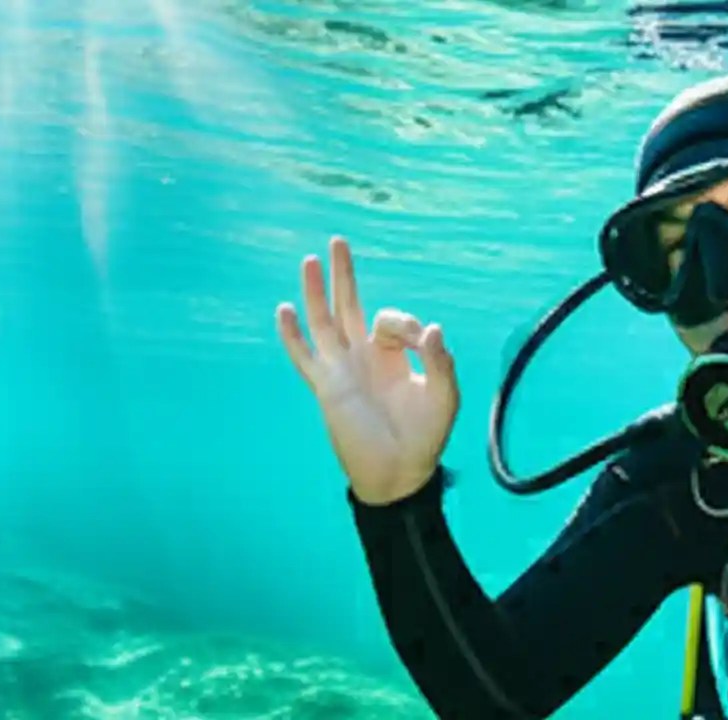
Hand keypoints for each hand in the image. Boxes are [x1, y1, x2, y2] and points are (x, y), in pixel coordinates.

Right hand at [276, 236, 459, 505]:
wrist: (398, 472)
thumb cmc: (425, 436)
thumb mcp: (443, 396)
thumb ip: (441, 362)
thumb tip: (434, 328)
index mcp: (394, 355)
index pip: (392, 320)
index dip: (407, 325)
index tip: (424, 343)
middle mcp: (364, 356)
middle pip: (349, 305)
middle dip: (345, 274)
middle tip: (339, 241)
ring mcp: (342, 369)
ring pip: (324, 321)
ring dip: (316, 291)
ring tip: (310, 260)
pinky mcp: (326, 387)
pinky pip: (304, 356)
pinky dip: (292, 335)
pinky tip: (284, 310)